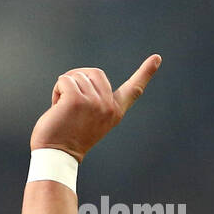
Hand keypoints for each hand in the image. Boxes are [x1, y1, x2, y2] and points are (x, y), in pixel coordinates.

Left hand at [30, 55, 161, 161]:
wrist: (57, 156)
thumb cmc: (68, 138)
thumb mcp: (92, 119)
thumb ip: (96, 101)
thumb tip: (86, 78)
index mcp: (115, 112)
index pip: (133, 90)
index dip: (146, 73)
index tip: (157, 58)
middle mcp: (108, 106)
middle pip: (94, 72)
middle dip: (78, 80)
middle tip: (69, 103)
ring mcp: (94, 103)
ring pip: (77, 75)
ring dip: (64, 88)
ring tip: (64, 110)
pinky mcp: (77, 100)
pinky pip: (64, 80)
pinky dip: (57, 90)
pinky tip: (57, 108)